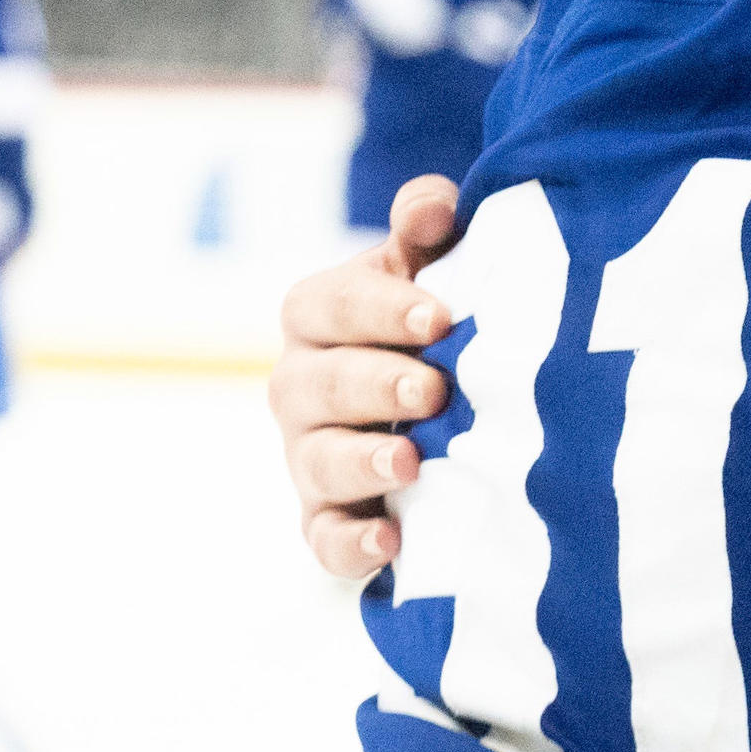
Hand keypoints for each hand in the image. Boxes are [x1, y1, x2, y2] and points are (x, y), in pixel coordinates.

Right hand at [272, 176, 462, 580]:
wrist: (448, 397)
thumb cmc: (435, 319)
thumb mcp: (431, 266)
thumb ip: (427, 229)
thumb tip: (432, 207)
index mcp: (319, 316)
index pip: (327, 305)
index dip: (379, 309)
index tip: (441, 315)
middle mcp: (302, 387)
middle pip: (317, 386)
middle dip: (374, 385)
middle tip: (435, 387)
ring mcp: (310, 456)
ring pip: (317, 462)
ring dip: (360, 462)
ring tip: (409, 461)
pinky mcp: (331, 519)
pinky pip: (325, 538)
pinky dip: (352, 544)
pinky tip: (391, 541)